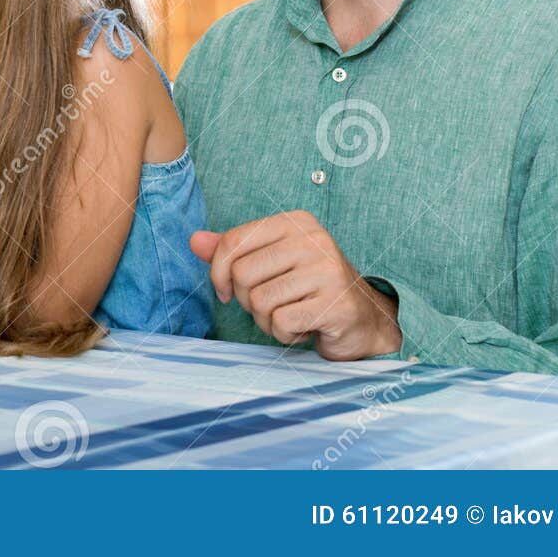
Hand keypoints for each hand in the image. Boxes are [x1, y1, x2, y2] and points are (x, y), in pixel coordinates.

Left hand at [190, 210, 401, 360]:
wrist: (363, 319)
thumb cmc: (309, 289)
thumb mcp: (271, 263)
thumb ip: (233, 251)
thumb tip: (194, 240)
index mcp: (294, 222)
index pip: (233, 242)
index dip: (218, 273)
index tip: (227, 291)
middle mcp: (313, 239)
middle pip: (242, 275)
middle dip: (247, 300)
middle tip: (272, 305)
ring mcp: (327, 270)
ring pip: (259, 301)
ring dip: (267, 320)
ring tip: (290, 316)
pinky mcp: (335, 303)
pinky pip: (281, 323)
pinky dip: (285, 334)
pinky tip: (304, 328)